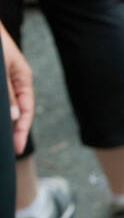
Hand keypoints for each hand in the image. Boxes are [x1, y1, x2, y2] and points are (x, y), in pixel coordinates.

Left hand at [0, 21, 33, 155]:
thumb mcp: (2, 67)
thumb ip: (9, 93)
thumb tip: (16, 116)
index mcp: (23, 78)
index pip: (26, 110)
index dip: (22, 130)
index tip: (17, 147)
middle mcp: (15, 82)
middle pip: (17, 112)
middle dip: (14, 130)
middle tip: (12, 149)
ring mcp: (5, 82)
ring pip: (7, 107)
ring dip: (5, 121)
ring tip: (3, 138)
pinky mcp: (0, 80)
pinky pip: (3, 99)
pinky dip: (2, 112)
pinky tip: (1, 123)